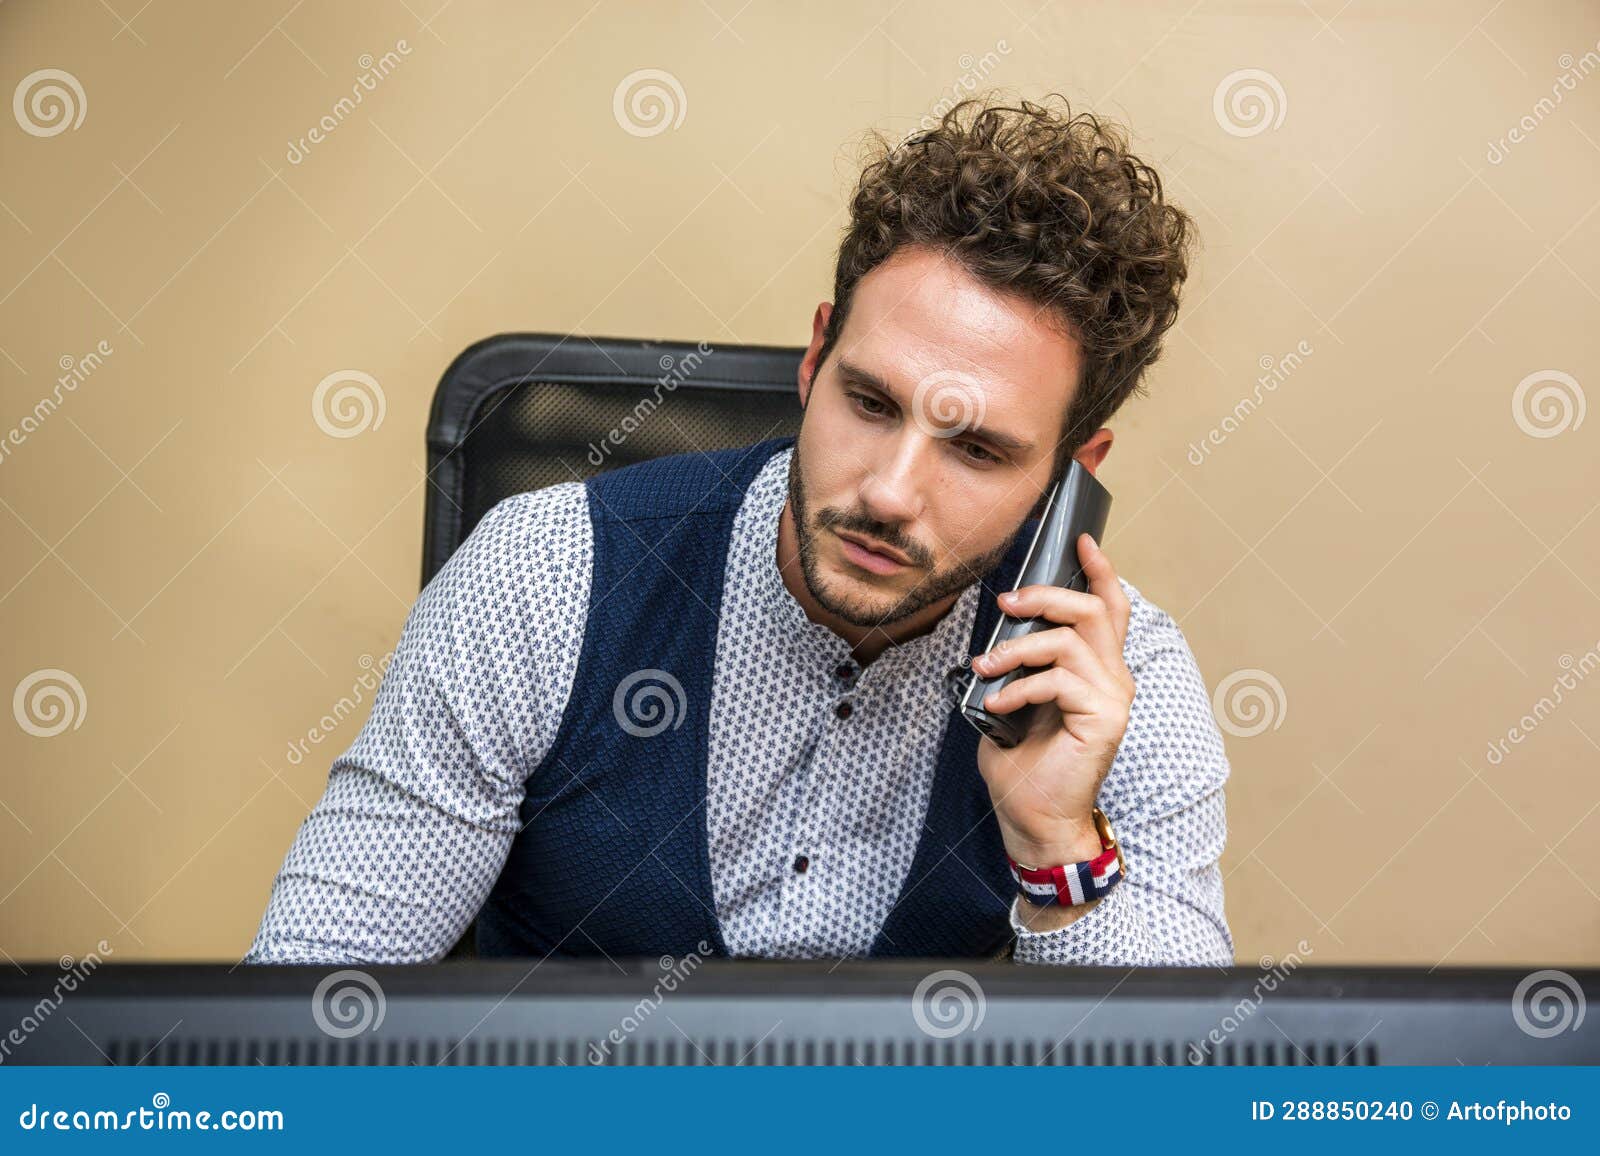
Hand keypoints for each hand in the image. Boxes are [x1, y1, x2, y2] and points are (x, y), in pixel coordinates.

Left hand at [971, 531, 1134, 868]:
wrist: (1033, 818)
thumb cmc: (1024, 764)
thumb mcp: (1016, 698)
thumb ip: (1021, 664)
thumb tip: (998, 633)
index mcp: (1097, 670)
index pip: (1109, 609)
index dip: (1100, 571)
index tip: (1081, 540)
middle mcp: (1113, 679)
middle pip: (1092, 611)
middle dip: (1045, 596)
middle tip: (1006, 604)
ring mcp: (1112, 699)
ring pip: (1069, 641)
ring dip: (1017, 649)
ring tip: (986, 669)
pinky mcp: (1103, 719)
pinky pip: (1058, 680)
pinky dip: (1019, 687)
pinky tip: (998, 705)